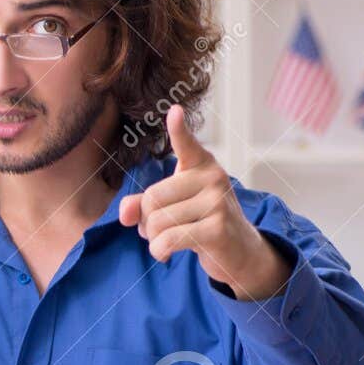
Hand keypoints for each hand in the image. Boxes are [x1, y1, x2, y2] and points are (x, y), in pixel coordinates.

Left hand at [117, 105, 290, 300]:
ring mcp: (217, 202)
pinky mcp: (218, 229)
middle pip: (152, 197)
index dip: (178, 130)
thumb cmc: (200, 223)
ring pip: (157, 222)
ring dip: (152, 239)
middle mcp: (213, 178)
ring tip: (166, 240)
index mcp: (202, 166)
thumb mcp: (172, 208)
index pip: (186, 145)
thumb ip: (143, 205)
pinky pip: (168, 240)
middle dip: (146, 220)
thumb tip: (125, 213)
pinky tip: (166, 253)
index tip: (174, 111)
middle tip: (157, 229)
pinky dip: (159, 251)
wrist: (239, 251)